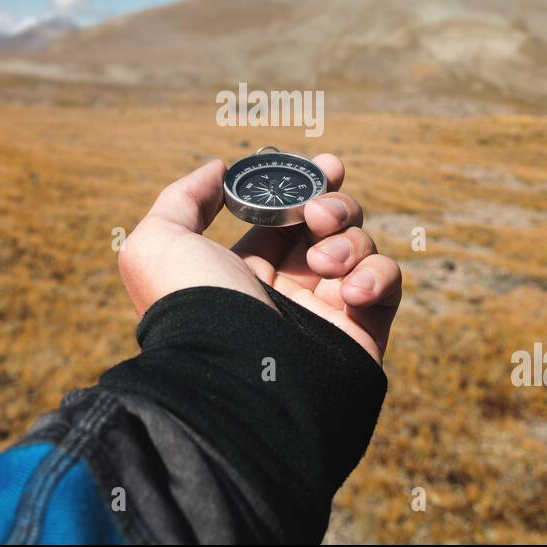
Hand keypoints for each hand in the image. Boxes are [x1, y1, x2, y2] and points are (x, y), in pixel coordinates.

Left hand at [117, 154, 401, 364]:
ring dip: (348, 240)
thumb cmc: (193, 307)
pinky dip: (376, 275)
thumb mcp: (159, 243)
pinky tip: (349, 290)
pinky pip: (388, 283)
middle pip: (330, 225)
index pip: (284, 218)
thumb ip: (184, 198)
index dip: (304, 186)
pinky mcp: (363, 330)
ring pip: (360, 247)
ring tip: (323, 262)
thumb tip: (218, 170)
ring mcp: (328, 310)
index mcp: (243, 270)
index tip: (323, 165)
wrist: (235, 381)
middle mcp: (288, 290)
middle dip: (334, 204)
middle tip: (320, 213)